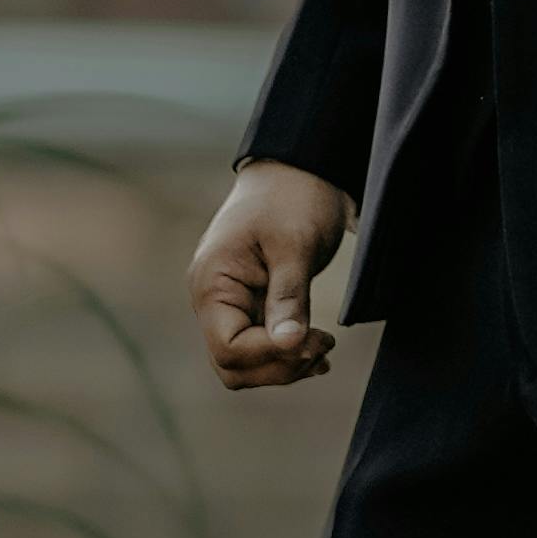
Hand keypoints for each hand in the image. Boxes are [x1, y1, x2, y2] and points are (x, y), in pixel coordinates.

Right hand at [189, 161, 355, 390]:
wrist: (298, 170)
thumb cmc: (293, 197)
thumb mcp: (295, 244)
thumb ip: (288, 297)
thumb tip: (288, 346)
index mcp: (212, 283)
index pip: (229, 348)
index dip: (272, 355)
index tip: (318, 339)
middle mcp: (213, 300)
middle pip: (232, 364)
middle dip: (278, 367)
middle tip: (324, 346)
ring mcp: (230, 304)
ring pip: (245, 362)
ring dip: (284, 365)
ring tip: (324, 349)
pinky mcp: (250, 304)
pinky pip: (259, 345)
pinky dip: (286, 354)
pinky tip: (316, 349)